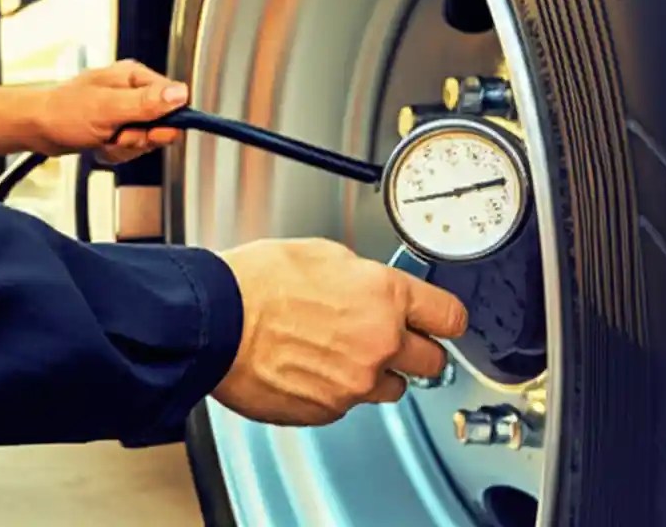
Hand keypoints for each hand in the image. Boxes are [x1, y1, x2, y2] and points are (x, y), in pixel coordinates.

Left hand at [32, 60, 189, 163]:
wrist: (36, 129)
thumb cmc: (63, 112)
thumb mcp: (109, 108)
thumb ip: (146, 103)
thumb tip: (180, 94)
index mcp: (134, 77)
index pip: (174, 99)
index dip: (165, 121)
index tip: (149, 131)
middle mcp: (132, 92)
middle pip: (161, 124)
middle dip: (139, 138)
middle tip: (118, 135)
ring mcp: (124, 111)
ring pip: (145, 140)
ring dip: (124, 147)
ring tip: (104, 139)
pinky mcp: (116, 128)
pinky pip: (130, 148)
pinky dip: (115, 152)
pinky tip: (100, 145)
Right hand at [212, 238, 467, 426]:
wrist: (215, 320)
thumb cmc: (256, 283)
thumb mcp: (322, 255)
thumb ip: (362, 278)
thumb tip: (373, 289)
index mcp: (384, 297)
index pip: (450, 317)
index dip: (444, 319)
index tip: (439, 322)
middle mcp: (379, 344)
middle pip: (433, 362)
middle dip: (416, 351)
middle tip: (392, 340)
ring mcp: (354, 384)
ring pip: (389, 389)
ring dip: (374, 374)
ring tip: (335, 354)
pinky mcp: (326, 411)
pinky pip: (345, 404)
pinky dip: (333, 390)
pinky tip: (306, 368)